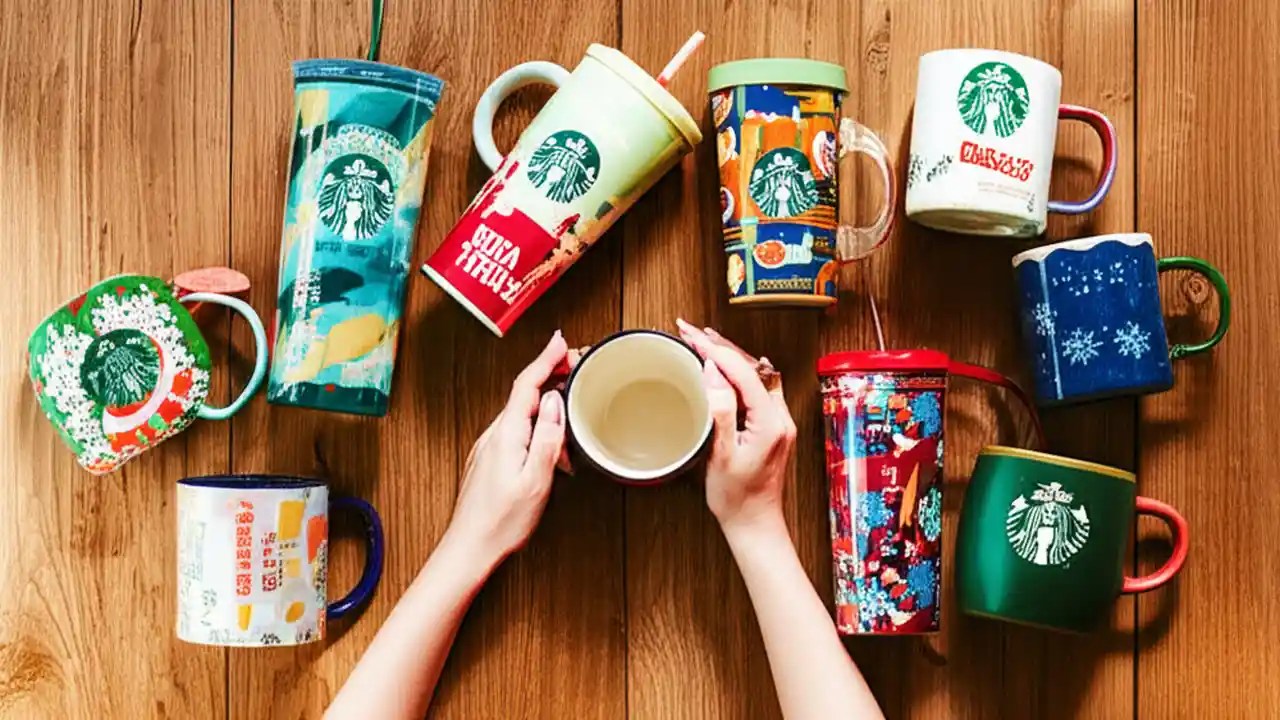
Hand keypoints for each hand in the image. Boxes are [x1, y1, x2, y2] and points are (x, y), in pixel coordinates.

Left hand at [446, 331, 568, 564]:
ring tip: (570, 433)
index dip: (545, 358)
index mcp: (505, 433)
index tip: (560, 341)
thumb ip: (547, 438)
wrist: (469, 548)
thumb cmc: (501, 522)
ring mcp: (490, 446)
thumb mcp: (535, 480)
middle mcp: (493, 434)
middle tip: (576, 372)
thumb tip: (555, 402)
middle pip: (525, 394)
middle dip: (551, 379)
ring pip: (523, 415)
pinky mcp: (490, 460)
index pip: (526, 384)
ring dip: (547, 413)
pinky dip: (537, 431)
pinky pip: (517, 433)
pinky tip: (550, 451)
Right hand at [675, 320, 795, 534]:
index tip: (691, 335)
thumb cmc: (737, 499)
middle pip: (751, 367)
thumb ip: (719, 410)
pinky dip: (738, 372)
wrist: (755, 524)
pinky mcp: (773, 427)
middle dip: (719, 346)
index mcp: (770, 421)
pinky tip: (728, 366)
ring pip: (755, 375)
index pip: (742, 371)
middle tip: (690, 331)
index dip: (714, 349)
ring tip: (703, 341)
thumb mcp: (720, 455)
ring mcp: (779, 421)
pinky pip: (757, 389)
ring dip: (729, 356)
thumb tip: (712, 372)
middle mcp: (781, 417)